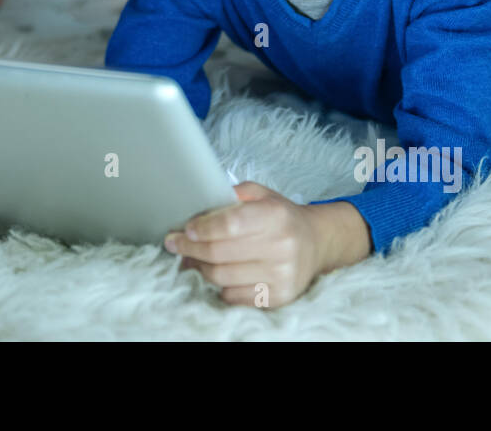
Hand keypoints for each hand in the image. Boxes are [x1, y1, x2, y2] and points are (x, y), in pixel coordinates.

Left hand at [165, 182, 353, 308]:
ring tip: (190, 259)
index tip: (185, 230)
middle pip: (219, 253)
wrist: (316, 242)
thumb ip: (231, 194)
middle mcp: (281, 246)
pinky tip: (215, 273)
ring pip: (222, 277)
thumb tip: (197, 206)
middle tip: (174, 244)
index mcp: (275, 216)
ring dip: (199, 268)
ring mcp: (281, 275)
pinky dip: (219, 285)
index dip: (202, 228)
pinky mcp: (278, 296)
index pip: (229, 225)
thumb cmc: (280, 217)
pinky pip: (234, 296)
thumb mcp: (260, 195)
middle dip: (190, 249)